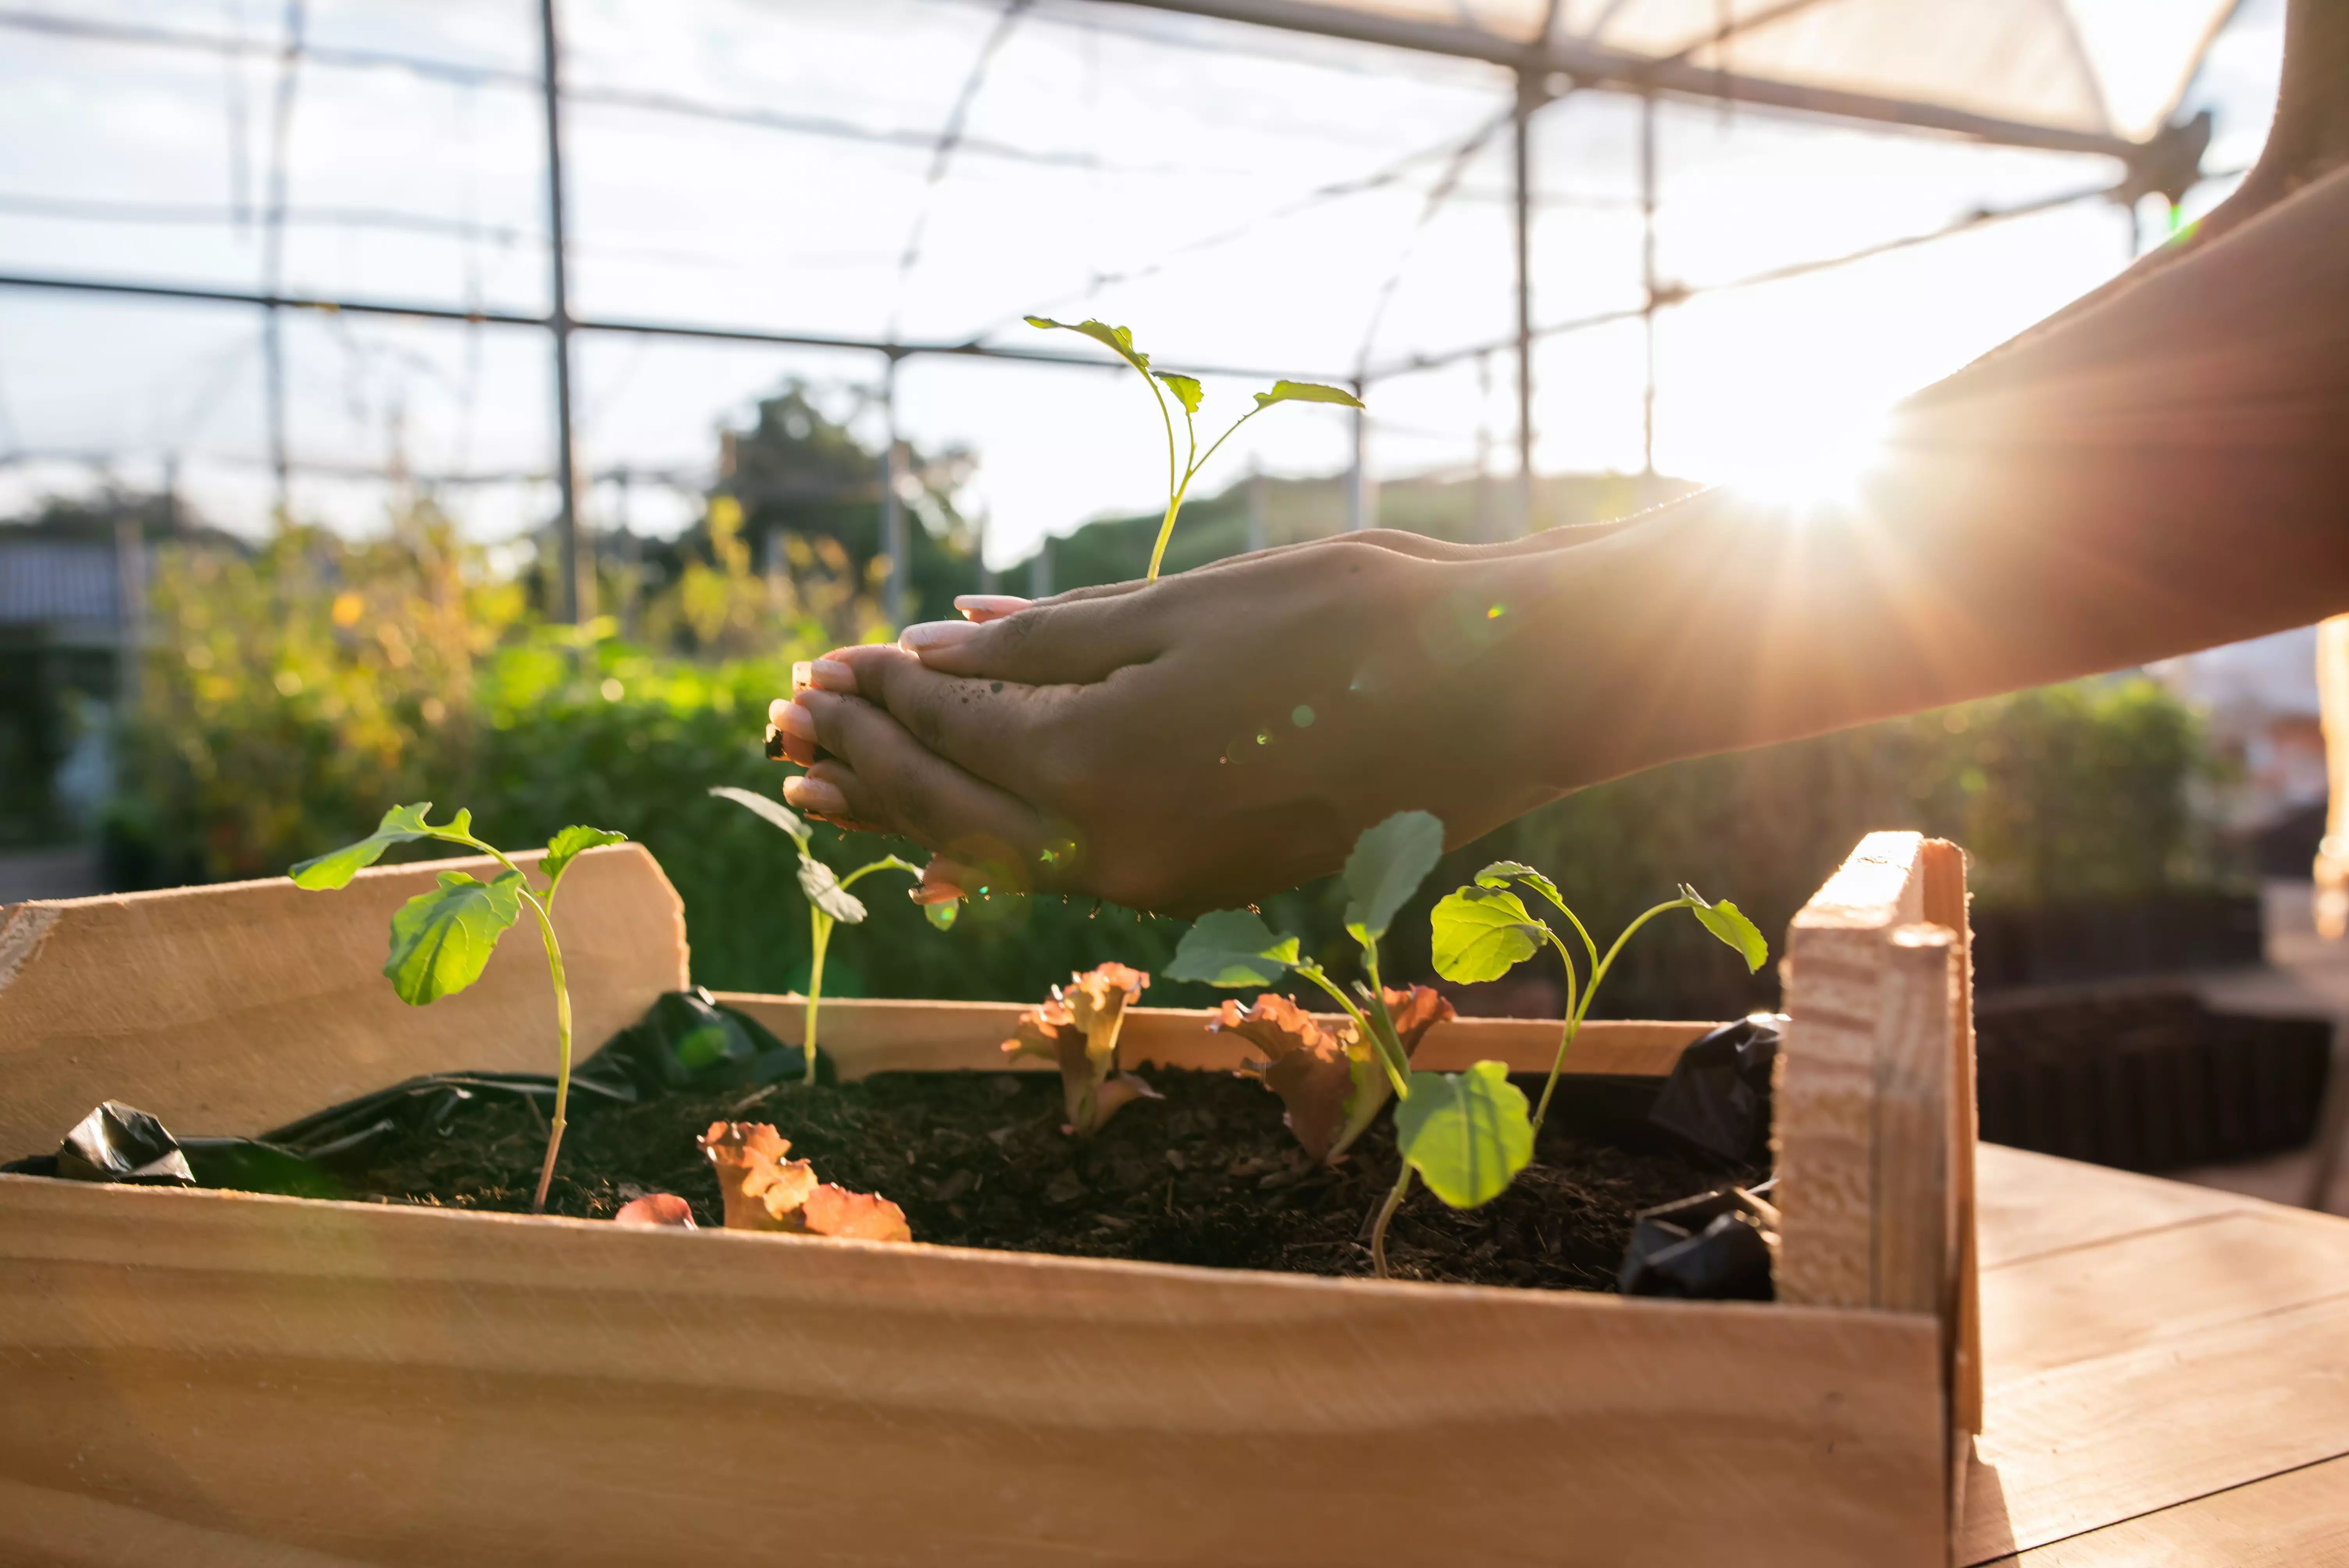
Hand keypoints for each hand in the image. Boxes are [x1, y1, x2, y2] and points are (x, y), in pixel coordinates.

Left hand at [767, 535, 1569, 913]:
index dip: (878, 691)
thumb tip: (934, 645)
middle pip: (953, 809)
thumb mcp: (1184, 607)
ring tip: (830, 784)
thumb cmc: (1355, 620)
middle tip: (786, 727)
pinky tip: (958, 823)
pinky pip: (1068, 869)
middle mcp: (1117, 850)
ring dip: (915, 811)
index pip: (951, 726)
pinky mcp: (1212, 886)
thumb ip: (1049, 641)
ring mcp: (1166, 882)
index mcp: (1100, 766)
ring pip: (1003, 852)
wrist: (1506, 693)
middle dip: (867, 761)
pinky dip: (997, 836)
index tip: (817, 662)